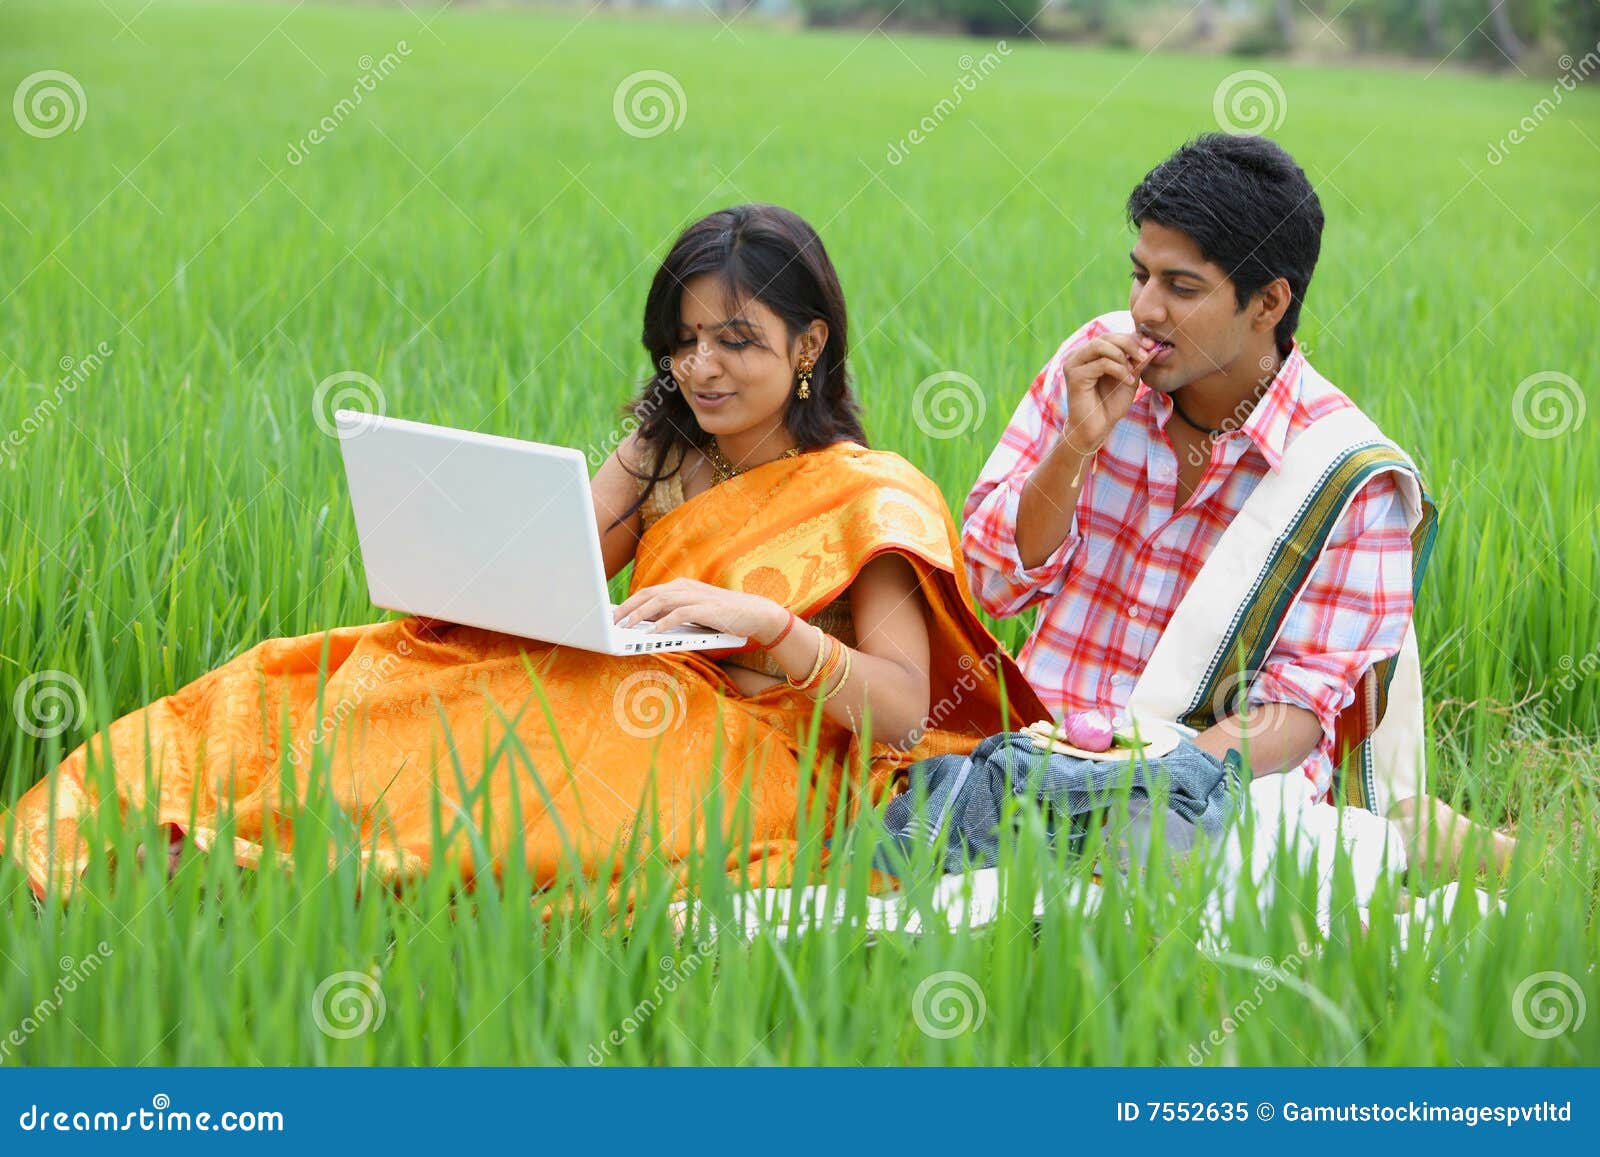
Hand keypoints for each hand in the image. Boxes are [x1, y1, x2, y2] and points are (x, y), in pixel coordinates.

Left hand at [613, 578, 786, 641]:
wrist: (754, 613)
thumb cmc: (722, 616)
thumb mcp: (693, 613)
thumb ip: (672, 614)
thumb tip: (645, 625)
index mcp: (680, 586)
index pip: (647, 592)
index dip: (627, 603)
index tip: (611, 615)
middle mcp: (685, 587)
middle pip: (648, 594)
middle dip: (627, 608)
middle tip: (611, 622)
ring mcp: (695, 596)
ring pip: (660, 602)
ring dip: (640, 615)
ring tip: (626, 627)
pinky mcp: (706, 608)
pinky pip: (679, 614)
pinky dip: (664, 623)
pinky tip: (652, 633)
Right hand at [1059, 332, 1159, 453]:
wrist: (1096, 429)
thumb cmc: (1110, 405)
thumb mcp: (1129, 378)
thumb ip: (1137, 362)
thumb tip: (1155, 345)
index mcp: (1090, 354)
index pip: (1112, 336)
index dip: (1132, 337)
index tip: (1152, 344)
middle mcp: (1079, 355)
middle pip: (1106, 337)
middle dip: (1129, 343)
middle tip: (1146, 354)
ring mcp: (1074, 364)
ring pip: (1100, 345)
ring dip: (1122, 355)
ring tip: (1135, 370)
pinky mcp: (1074, 376)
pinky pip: (1101, 364)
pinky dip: (1118, 370)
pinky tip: (1128, 381)